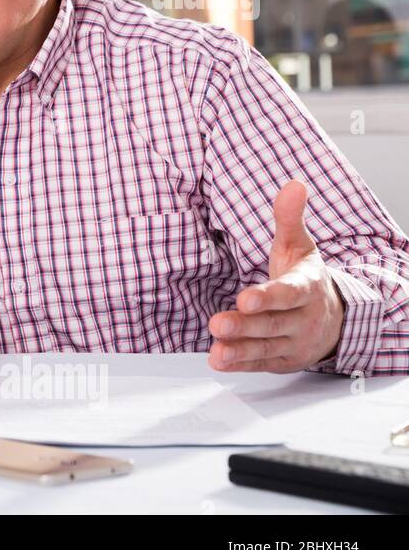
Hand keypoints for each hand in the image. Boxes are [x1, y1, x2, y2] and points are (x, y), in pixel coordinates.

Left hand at [208, 180, 345, 372]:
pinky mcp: (282, 359)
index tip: (245, 298)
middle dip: (246, 325)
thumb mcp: (299, 246)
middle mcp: (303, 318)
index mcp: (307, 288)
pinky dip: (240, 364)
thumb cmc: (306, 278)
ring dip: (239, 349)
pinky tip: (220, 361)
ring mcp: (294, 341)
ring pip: (266, 347)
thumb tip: (294, 184)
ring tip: (216, 349)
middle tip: (218, 324)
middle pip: (273, 323)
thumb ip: (289, 218)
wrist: (334, 318)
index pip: (288, 293)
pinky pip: (261, 363)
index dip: (267, 297)